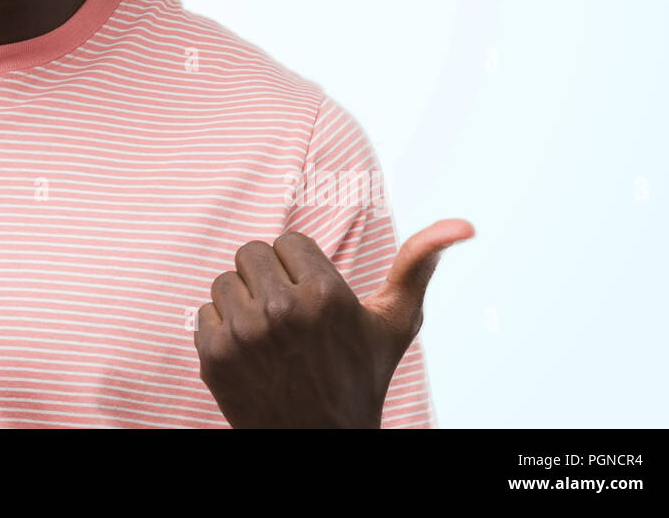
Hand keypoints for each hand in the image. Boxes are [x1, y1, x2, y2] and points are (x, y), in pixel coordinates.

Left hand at [194, 218, 474, 427]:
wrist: (321, 444)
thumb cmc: (359, 379)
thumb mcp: (394, 324)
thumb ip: (419, 266)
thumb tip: (464, 224)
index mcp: (325, 294)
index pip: (288, 241)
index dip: (301, 268)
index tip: (314, 298)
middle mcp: (282, 310)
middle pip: (251, 252)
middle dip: (269, 277)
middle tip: (290, 315)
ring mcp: (244, 335)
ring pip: (224, 280)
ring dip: (243, 303)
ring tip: (271, 336)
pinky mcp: (214, 356)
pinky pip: (204, 313)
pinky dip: (222, 331)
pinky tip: (250, 354)